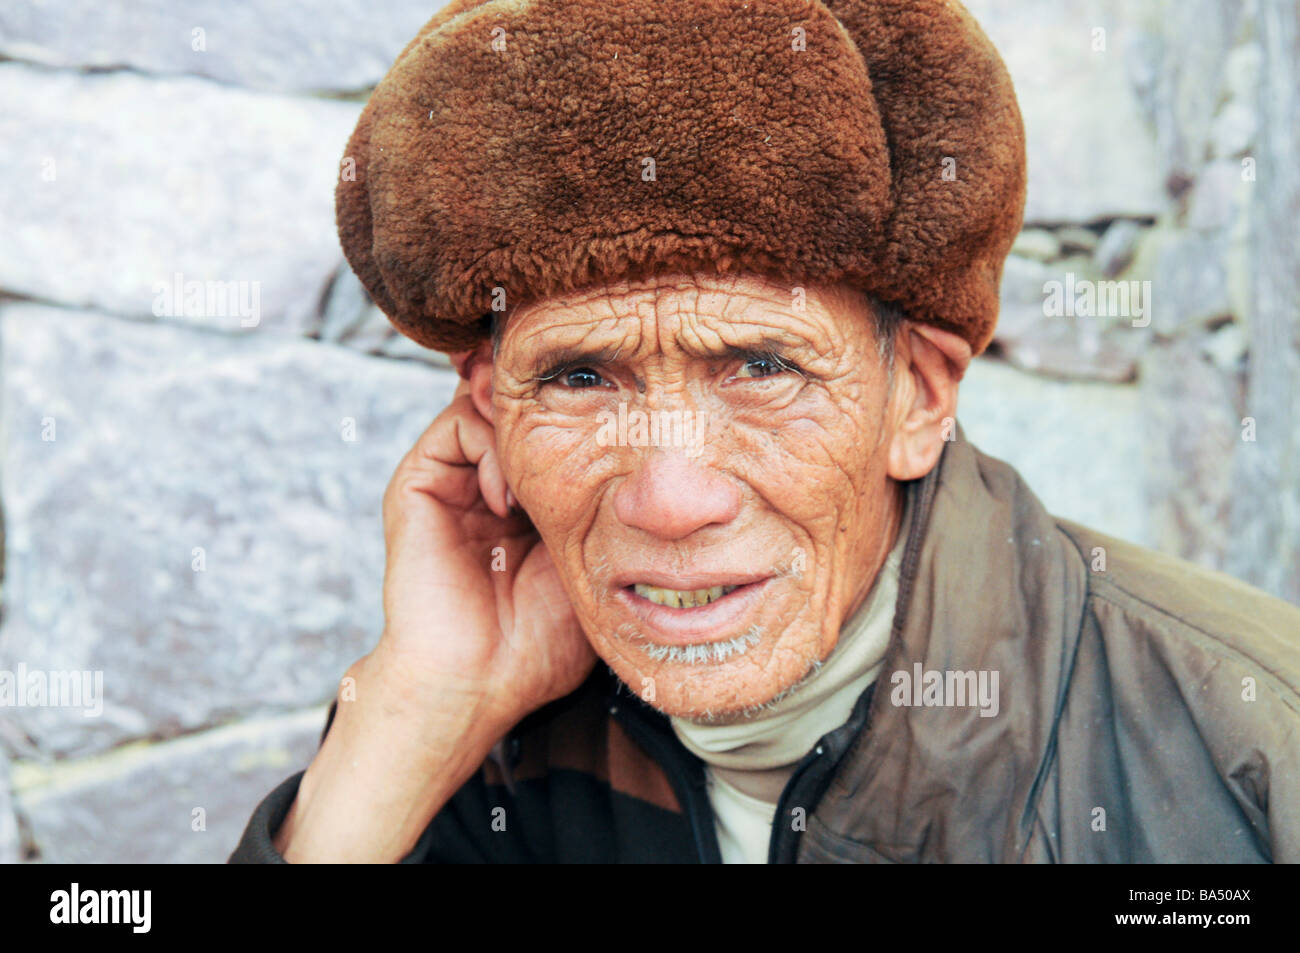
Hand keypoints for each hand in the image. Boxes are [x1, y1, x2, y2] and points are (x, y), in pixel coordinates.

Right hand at [374, 376, 596, 728]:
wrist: (475, 681)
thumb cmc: (539, 643)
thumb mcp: (590, 566)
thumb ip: (600, 510)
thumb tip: (638, 456)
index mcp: (526, 508)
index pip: (552, 437)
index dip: (583, 425)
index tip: (617, 437)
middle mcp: (486, 488)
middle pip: (518, 413)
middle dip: (552, 414)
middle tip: (582, 438)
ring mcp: (453, 485)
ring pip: (487, 408)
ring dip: (522, 433)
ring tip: (538, 487)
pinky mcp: (418, 486)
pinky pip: (456, 426)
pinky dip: (488, 447)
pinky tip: (506, 501)